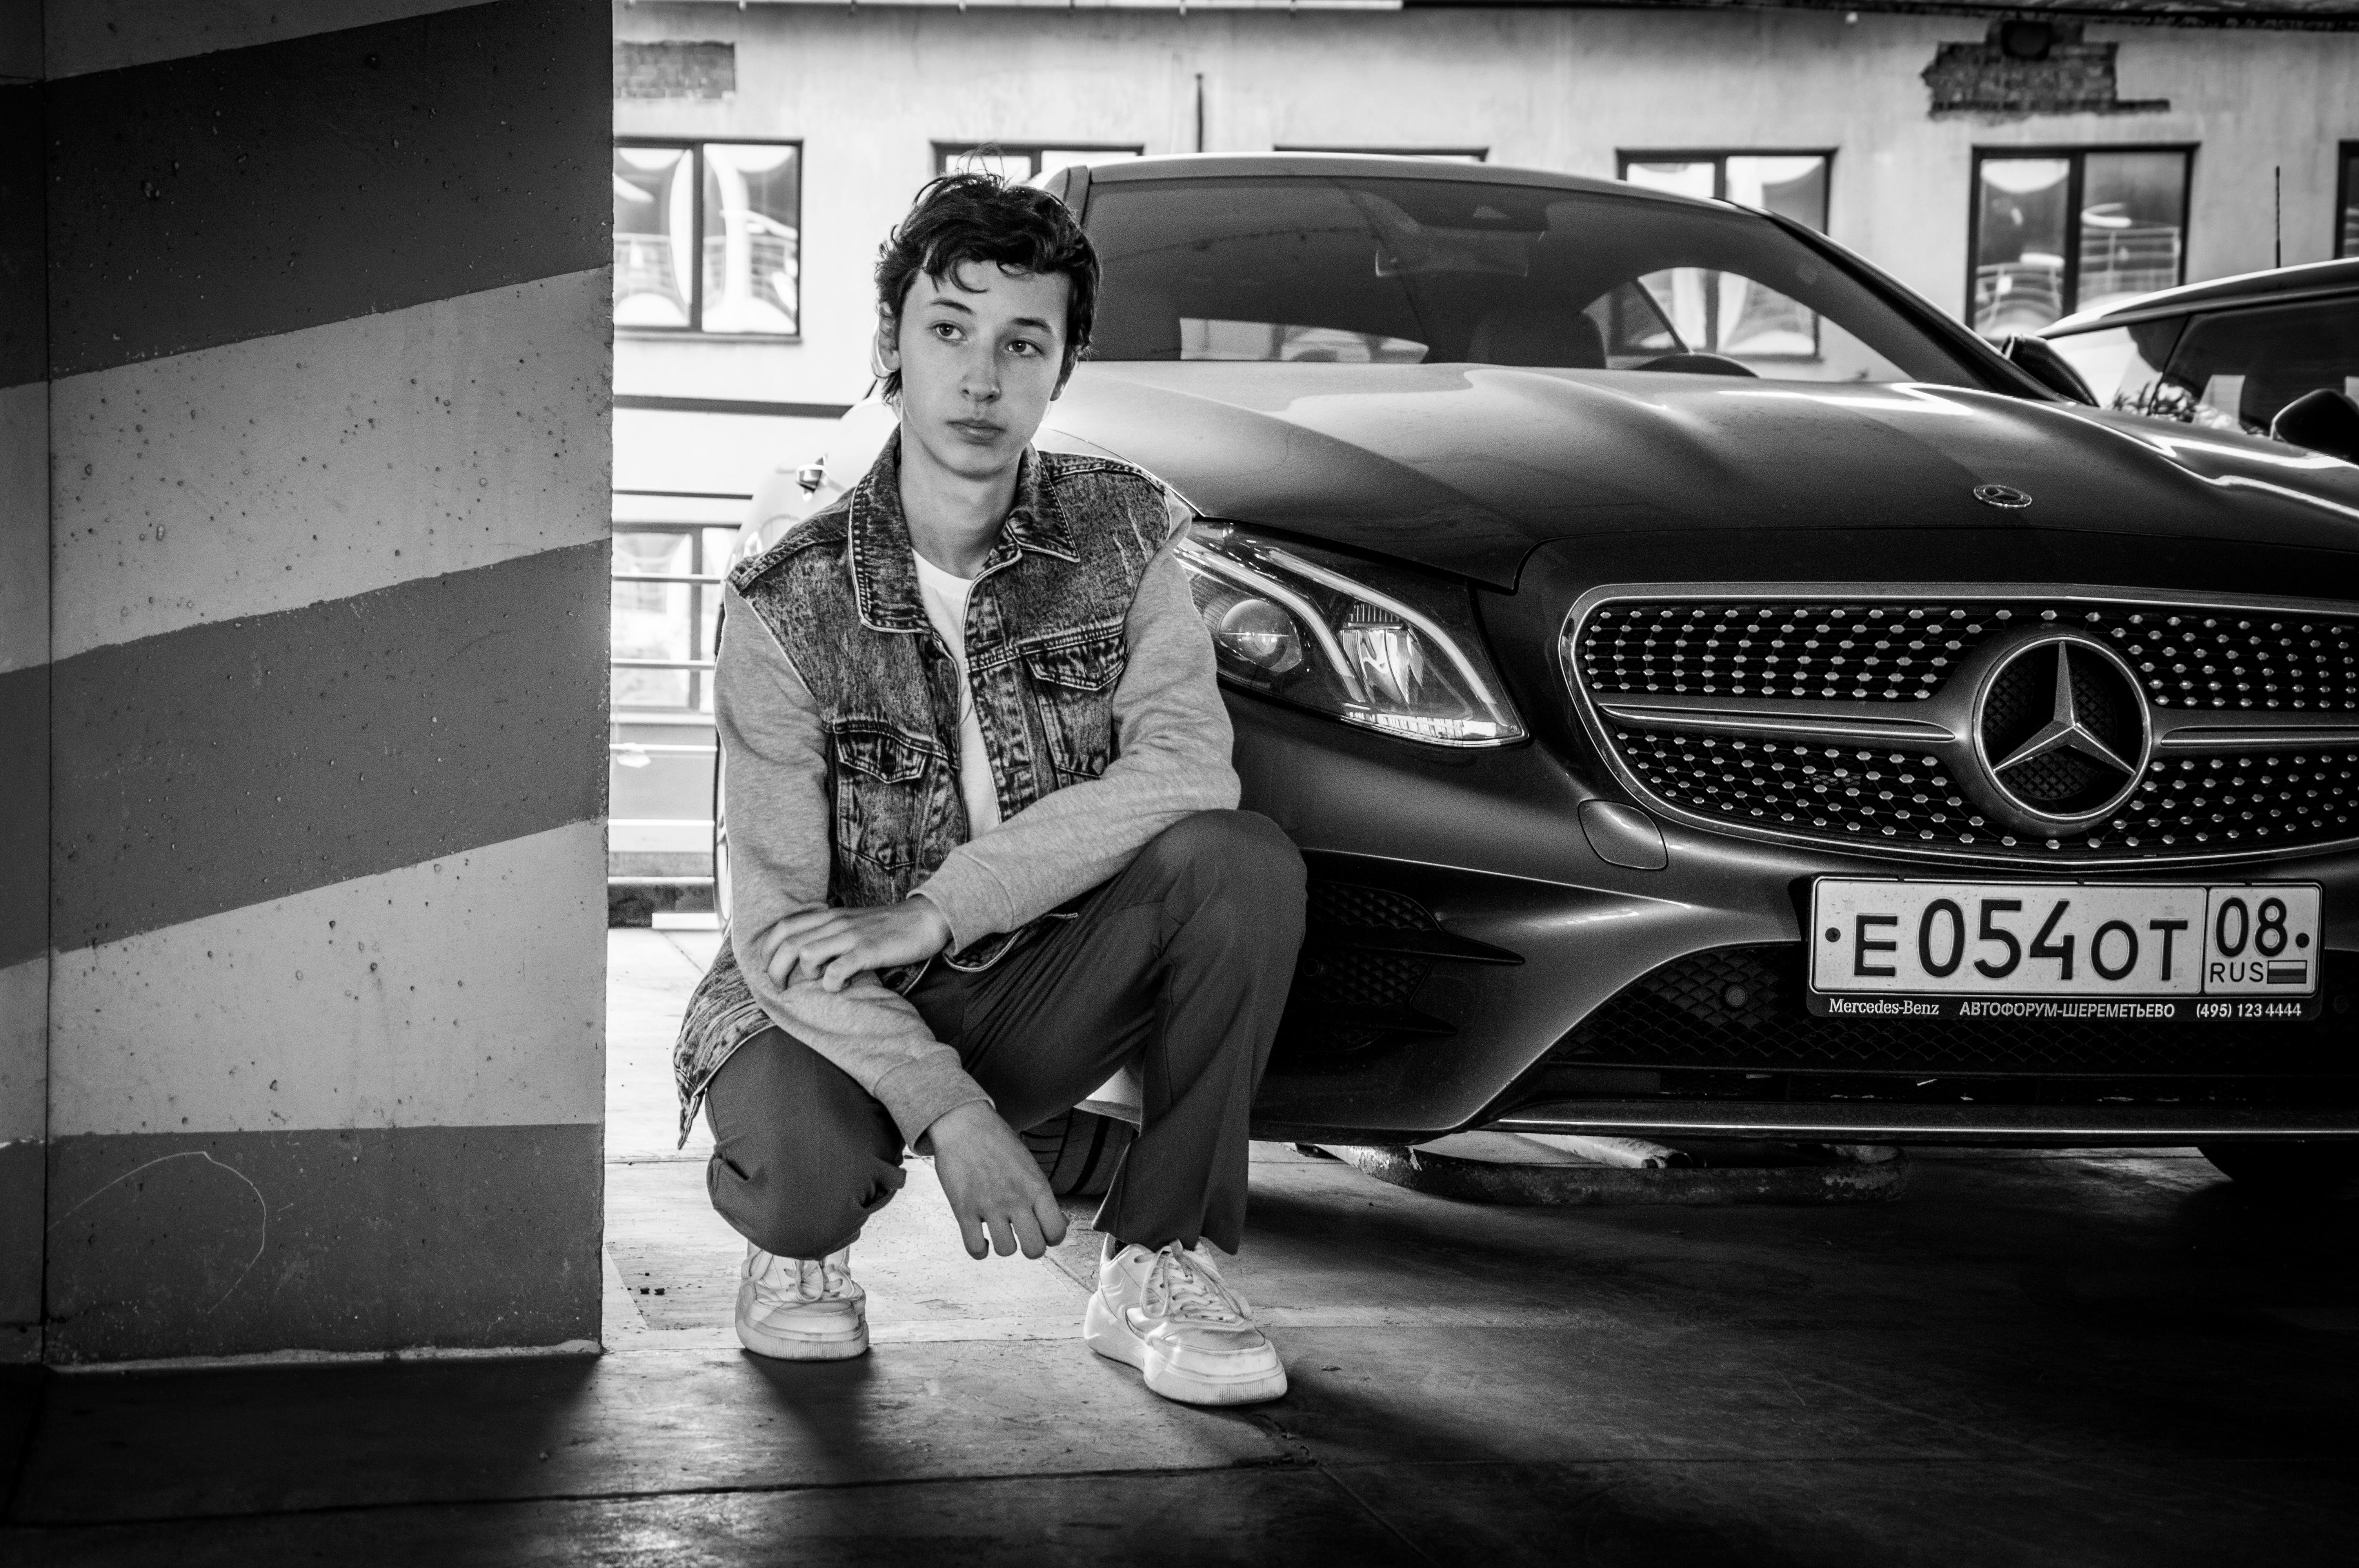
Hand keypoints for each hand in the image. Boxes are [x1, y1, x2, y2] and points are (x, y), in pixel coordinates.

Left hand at [757, 897, 952, 991]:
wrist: (925, 918)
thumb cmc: (888, 926)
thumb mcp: (852, 922)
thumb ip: (829, 931)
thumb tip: (805, 952)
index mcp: (829, 915)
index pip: (783, 927)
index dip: (767, 950)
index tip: (769, 969)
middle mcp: (835, 923)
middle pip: (788, 943)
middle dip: (775, 970)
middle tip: (781, 988)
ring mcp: (851, 936)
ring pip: (807, 954)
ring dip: (804, 975)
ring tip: (815, 983)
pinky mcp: (869, 951)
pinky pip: (837, 969)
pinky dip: (831, 983)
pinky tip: (839, 987)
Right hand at [923, 1100, 1068, 1259]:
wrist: (964, 1124)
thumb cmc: (999, 1144)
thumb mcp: (1029, 1165)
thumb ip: (1041, 1195)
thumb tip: (1059, 1224)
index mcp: (1036, 1186)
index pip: (1056, 1231)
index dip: (1052, 1237)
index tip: (1043, 1230)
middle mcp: (1015, 1198)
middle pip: (1034, 1250)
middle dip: (1031, 1248)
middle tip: (1023, 1236)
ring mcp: (988, 1205)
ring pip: (1006, 1251)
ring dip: (1004, 1245)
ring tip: (1000, 1231)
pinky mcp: (963, 1209)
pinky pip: (975, 1249)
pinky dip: (980, 1250)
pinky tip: (982, 1238)